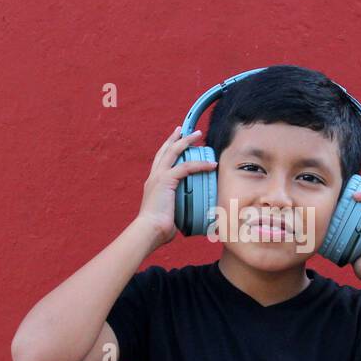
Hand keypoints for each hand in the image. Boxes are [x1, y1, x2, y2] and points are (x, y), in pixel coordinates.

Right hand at [136, 126, 217, 247]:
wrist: (148, 230)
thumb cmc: (157, 229)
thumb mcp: (168, 215)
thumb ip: (176, 210)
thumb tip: (188, 216)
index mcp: (153, 183)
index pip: (160, 161)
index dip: (167, 149)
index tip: (174, 140)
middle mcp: (154, 177)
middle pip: (165, 150)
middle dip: (175, 138)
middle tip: (184, 129)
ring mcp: (158, 177)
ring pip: (174, 152)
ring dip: (187, 141)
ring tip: (198, 134)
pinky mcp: (166, 180)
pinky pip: (186, 167)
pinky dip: (200, 164)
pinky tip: (211, 164)